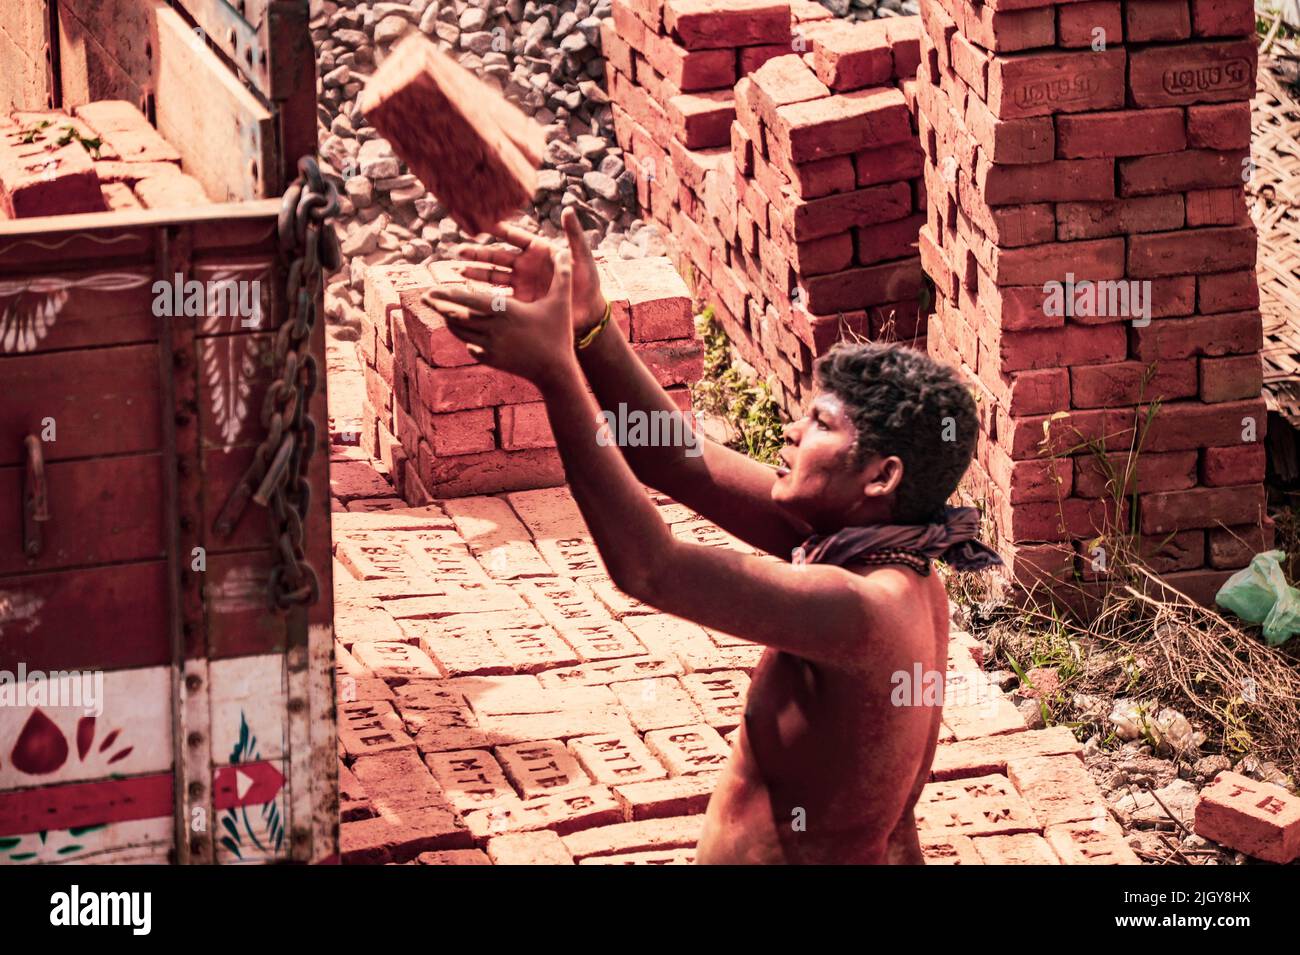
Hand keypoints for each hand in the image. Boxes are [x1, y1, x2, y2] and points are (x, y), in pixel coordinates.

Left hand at [424, 245, 579, 388]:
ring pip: (461, 332)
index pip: (470, 300)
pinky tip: (460, 332)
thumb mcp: (561, 302)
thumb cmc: (558, 333)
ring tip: (441, 312)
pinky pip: (469, 346)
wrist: (555, 371)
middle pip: (458, 316)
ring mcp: (491, 346)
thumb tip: (565, 252)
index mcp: (507, 310)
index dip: (449, 294)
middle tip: (424, 298)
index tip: (432, 289)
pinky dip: (463, 338)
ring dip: (449, 321)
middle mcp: (494, 328)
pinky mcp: (491, 359)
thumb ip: (562, 277)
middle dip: (440, 306)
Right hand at [451, 207, 606, 333]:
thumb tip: (567, 208)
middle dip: (479, 254)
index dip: (498, 231)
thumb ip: (573, 235)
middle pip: (498, 255)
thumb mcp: (582, 257)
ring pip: (494, 274)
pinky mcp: (520, 299)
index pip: (514, 236)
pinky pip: (499, 294)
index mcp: (539, 249)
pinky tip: (471, 292)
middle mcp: (526, 263)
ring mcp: (521, 281)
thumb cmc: (588, 281)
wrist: (588, 312)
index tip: (481, 225)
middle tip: (461, 251)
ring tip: (460, 271)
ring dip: (477, 273)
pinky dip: (486, 293)